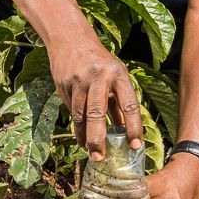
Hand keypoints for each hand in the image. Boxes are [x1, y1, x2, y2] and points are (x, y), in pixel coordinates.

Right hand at [49, 37, 143, 161]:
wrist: (70, 40)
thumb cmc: (100, 63)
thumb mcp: (116, 77)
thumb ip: (120, 103)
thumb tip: (127, 132)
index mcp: (118, 74)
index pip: (129, 104)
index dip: (133, 127)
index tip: (135, 146)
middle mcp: (98, 77)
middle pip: (97, 112)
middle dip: (98, 138)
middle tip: (100, 157)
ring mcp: (78, 81)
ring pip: (80, 115)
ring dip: (84, 136)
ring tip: (90, 152)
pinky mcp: (63, 85)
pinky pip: (71, 110)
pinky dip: (77, 126)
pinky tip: (81, 136)